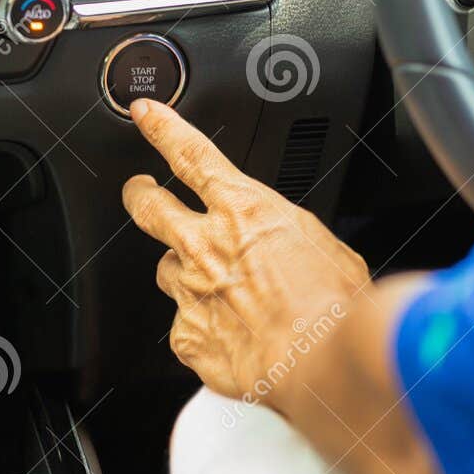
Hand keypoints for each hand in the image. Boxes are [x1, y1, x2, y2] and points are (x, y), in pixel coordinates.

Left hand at [121, 99, 368, 402]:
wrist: (320, 359)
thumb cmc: (334, 305)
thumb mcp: (323, 246)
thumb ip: (290, 237)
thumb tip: (291, 246)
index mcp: (244, 210)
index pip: (192, 155)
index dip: (163, 129)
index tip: (145, 114)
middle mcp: (206, 246)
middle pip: (151, 207)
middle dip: (139, 194)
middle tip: (139, 191)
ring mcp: (191, 292)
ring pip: (165, 271)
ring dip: (181, 273)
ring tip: (213, 289)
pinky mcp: (187, 336)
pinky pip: (184, 328)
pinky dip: (201, 330)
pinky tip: (228, 339)